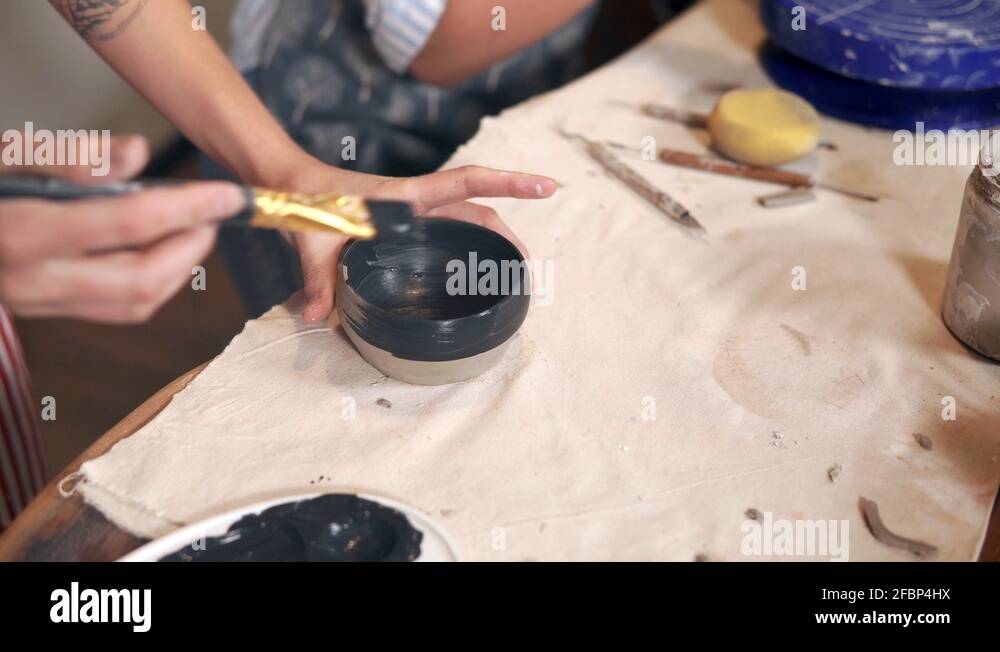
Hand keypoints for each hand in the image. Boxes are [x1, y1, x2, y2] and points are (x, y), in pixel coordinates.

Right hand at [0, 135, 246, 322]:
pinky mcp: (52, 313)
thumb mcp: (9, 155)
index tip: (228, 195)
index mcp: (24, 231)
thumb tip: (139, 154)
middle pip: (141, 277)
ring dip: (181, 268)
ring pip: (137, 302)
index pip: (127, 222)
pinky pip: (120, 310)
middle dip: (192, 247)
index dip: (187, 208)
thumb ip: (74, 156)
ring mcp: (43, 303)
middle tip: (214, 215)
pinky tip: (166, 255)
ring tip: (195, 230)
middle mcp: (36, 278)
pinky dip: (157, 285)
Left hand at [278, 161, 556, 322]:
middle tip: (529, 271)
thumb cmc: (307, 204)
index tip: (546, 186)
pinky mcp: (408, 223)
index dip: (509, 184)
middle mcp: (418, 203)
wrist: (292, 184)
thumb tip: (317, 316)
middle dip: (509, 235)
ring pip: (468, 220)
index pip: (467, 184)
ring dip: (493, 240)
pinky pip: (450, 230)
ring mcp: (415, 213)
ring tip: (511, 273)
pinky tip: (472, 268)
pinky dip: (468, 244)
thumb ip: (318, 281)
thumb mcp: (312, 242)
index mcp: (404, 199)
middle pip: (478, 211)